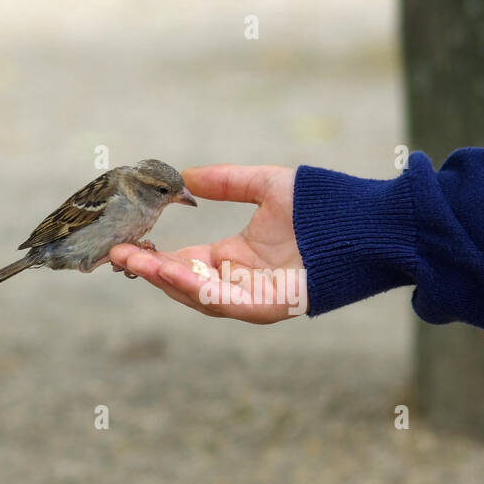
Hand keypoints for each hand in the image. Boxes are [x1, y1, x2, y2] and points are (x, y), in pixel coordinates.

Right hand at [110, 164, 306, 322]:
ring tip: (137, 262)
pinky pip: (227, 302)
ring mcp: (255, 297)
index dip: (156, 256)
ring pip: (200, 296)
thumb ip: (227, 181)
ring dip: (166, 281)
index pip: (187, 263)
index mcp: (236, 258)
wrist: (365, 224)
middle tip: (117, 253)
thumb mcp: (265, 185)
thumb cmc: (323, 207)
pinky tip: (174, 273)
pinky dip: (198, 290)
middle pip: (186, 284)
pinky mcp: (271, 308)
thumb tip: (186, 176)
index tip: (127, 243)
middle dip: (151, 271)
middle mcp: (241, 281)